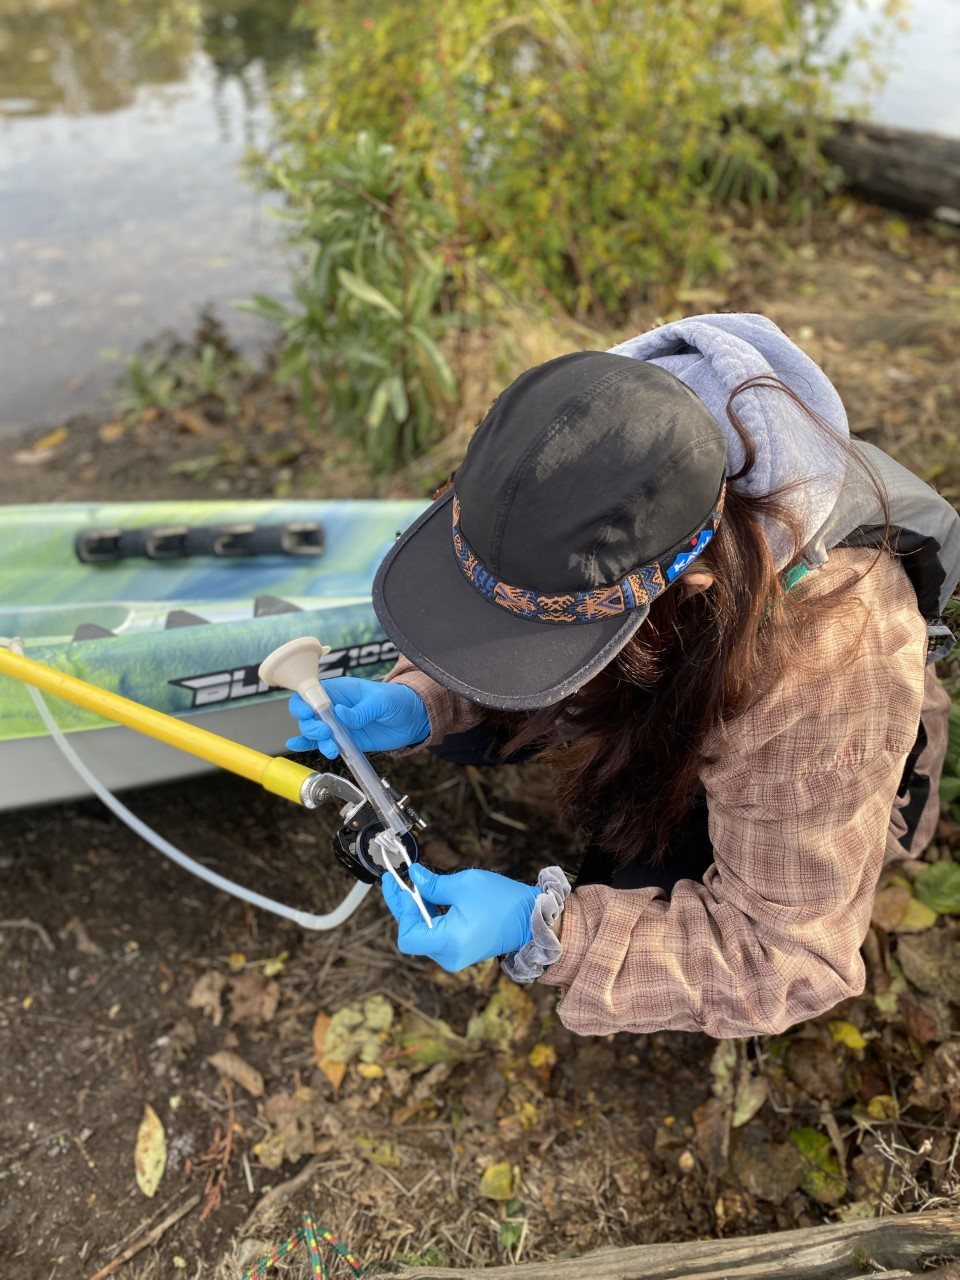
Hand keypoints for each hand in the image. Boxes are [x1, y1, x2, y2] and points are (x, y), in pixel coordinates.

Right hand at [286, 678, 429, 757]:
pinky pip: (321, 742)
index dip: (304, 701)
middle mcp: (334, 706)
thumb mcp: (382, 701)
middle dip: (310, 725)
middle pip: (307, 714)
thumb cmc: (397, 700)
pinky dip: (307, 745)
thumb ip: (362, 709)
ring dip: (316, 740)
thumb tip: (340, 714)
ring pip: (313, 731)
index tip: (309, 713)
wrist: (411, 720)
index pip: (311, 691)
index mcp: (340, 689)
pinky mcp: (343, 739)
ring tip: (332, 748)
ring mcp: (337, 724)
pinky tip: (297, 746)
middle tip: (326, 733)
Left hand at [382, 864, 537, 970]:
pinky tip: (429, 898)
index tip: (398, 885)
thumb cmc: (503, 902)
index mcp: (450, 943)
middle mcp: (450, 956)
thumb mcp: (464, 885)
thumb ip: (433, 884)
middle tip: (398, 881)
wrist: (532, 918)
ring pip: (423, 934)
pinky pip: (436, 935)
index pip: (408, 935)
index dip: (401, 909)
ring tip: (415, 886)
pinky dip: (430, 917)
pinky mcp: (460, 951)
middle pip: (413, 934)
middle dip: (406, 907)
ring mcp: (455, 956)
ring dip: (417, 910)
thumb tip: (414, 876)